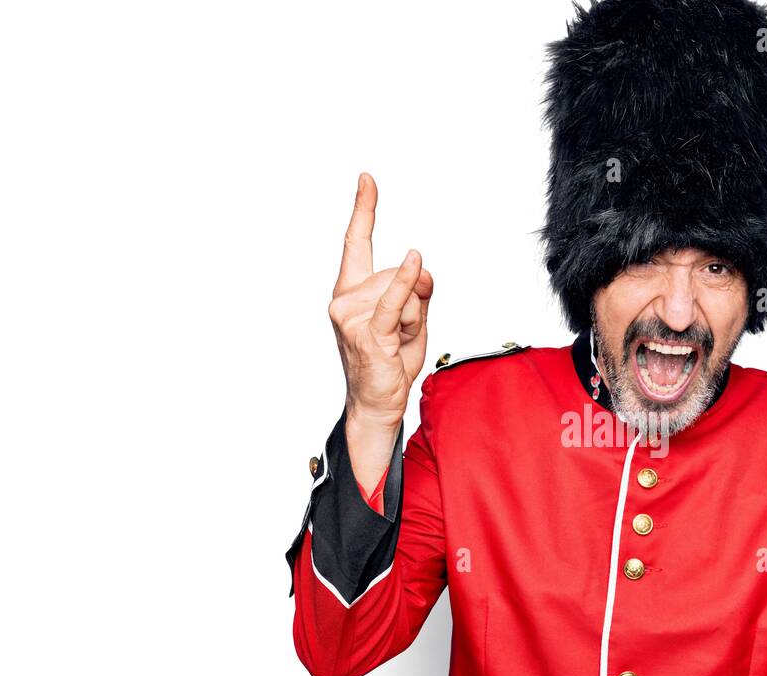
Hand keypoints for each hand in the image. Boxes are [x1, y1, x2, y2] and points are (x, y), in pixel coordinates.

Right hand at [328, 172, 433, 490]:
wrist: (377, 404)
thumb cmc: (390, 361)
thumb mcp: (412, 318)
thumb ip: (419, 290)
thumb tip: (421, 267)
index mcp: (351, 290)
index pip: (357, 241)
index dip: (364, 209)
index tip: (367, 179)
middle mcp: (345, 298)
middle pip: (401, 273)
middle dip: (416, 301)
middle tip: (401, 334)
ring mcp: (351, 315)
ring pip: (407, 292)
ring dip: (416, 319)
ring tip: (399, 343)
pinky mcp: (366, 333)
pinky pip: (395, 302)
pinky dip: (408, 285)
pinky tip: (417, 263)